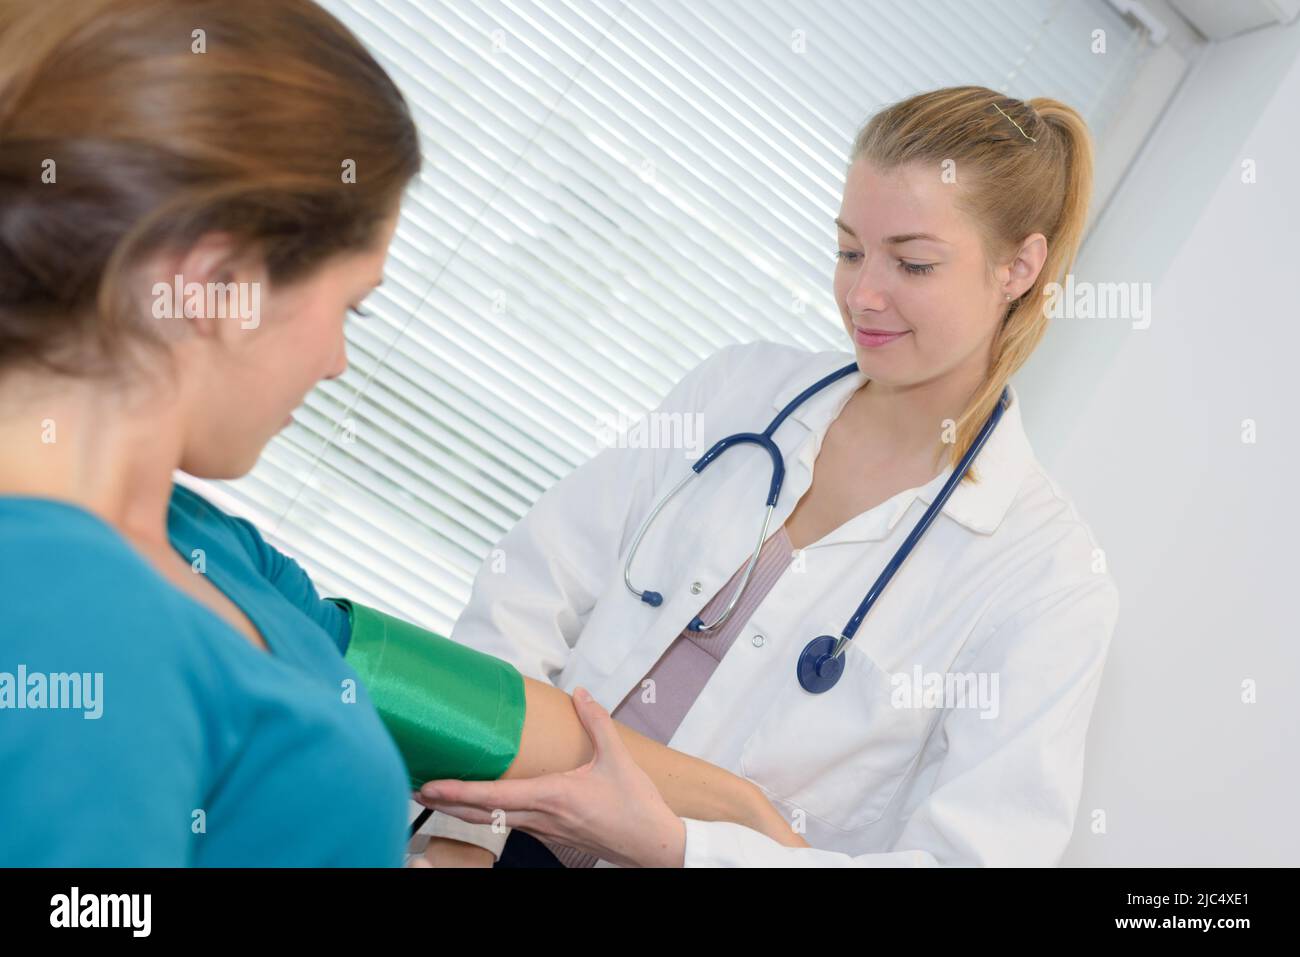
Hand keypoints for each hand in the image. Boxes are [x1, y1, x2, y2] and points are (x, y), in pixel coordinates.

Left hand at [415, 687, 685, 867]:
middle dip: (446, 803)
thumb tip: (582, 693)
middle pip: (481, 813)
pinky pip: (510, 823)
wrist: (651, 845)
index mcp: (552, 796)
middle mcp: (541, 817)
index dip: (458, 790)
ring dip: (462, 809)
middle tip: (417, 790)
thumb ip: (597, 721)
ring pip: (492, 821)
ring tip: (438, 796)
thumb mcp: (616, 758)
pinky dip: (486, 814)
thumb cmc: (635, 807)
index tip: (430, 785)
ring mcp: (543, 829)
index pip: (493, 795)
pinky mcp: (551, 834)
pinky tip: (481, 806)